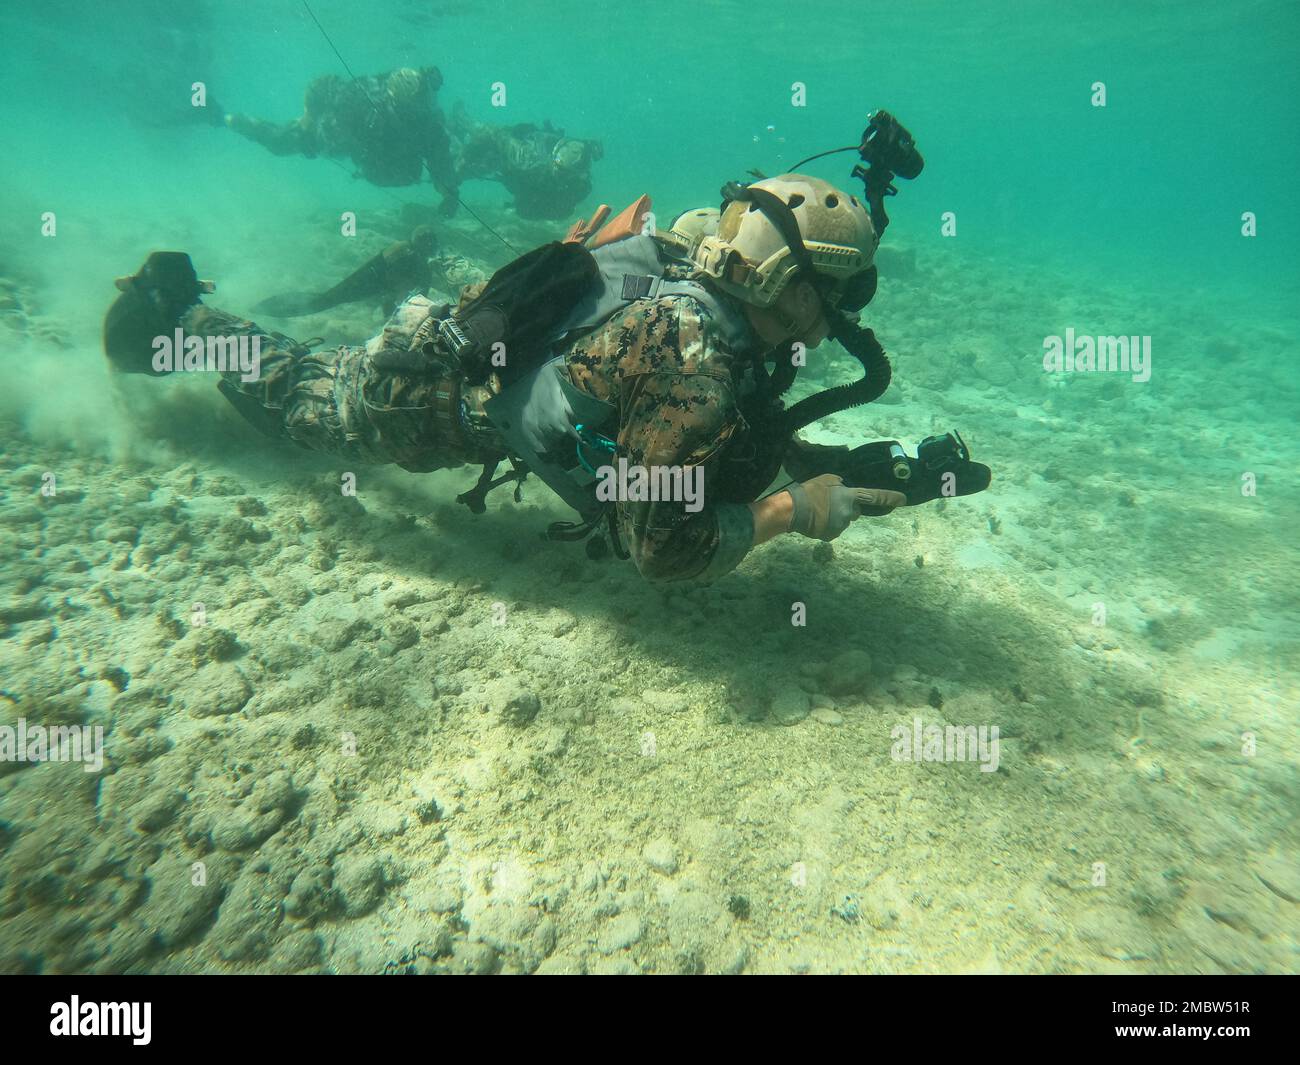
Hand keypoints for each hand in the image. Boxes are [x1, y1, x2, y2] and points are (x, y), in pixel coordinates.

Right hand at [787, 474, 904, 540]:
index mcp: (849, 496)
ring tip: (819, 512)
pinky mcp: (832, 536)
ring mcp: (841, 526)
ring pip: (843, 522)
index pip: (874, 497)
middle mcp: (849, 512)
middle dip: (847, 509)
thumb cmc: (809, 491)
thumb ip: (840, 484)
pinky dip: (827, 526)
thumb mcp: (826, 479)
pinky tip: (816, 521)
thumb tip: (845, 488)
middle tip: (829, 504)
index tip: (903, 500)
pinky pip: (834, 531)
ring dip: (835, 517)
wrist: (792, 510)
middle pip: (855, 512)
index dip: (889, 498)